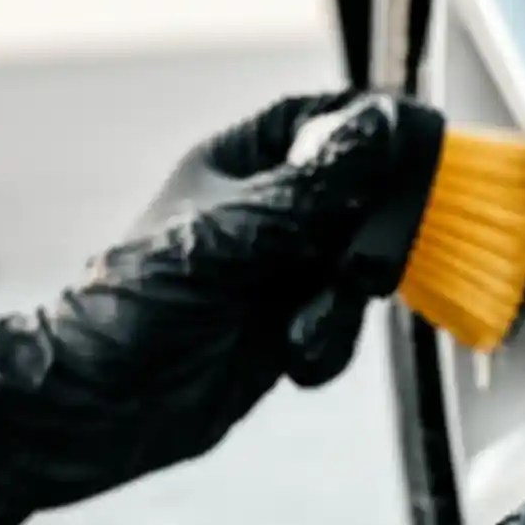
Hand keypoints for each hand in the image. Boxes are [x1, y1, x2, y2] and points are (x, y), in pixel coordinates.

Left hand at [0, 91, 441, 524]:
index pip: (313, 121)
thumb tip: (380, 124)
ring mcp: (282, 266)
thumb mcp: (242, 232)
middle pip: (355, 197)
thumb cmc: (149, 300)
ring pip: (357, 264)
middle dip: (365, 238)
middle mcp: (267, 210)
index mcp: (238, 166)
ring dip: (340, 304)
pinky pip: (344, 317)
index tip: (412, 138)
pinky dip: (331, 340)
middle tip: (358, 268)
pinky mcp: (293, 320)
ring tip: (302, 331)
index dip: (364, 124)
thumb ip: (318, 184)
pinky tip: (297, 359)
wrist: (112, 403)